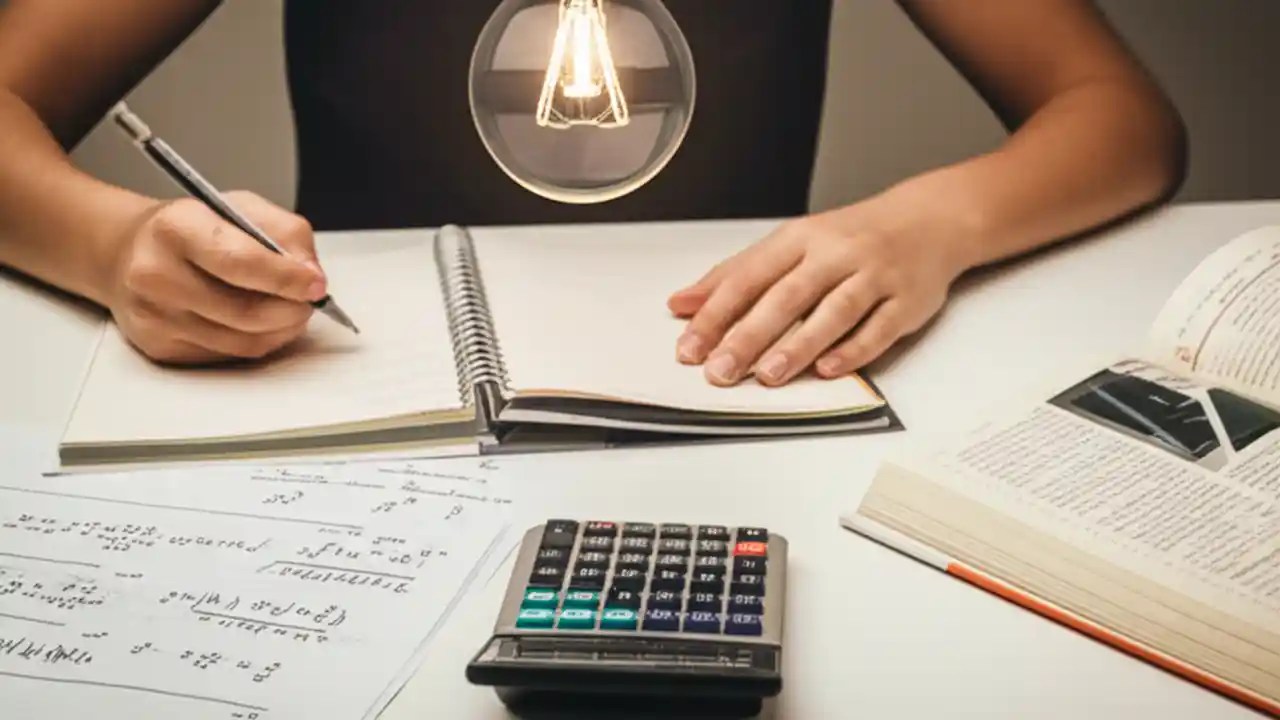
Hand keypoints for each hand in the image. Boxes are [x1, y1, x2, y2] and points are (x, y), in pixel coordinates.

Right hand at [104, 191, 325, 363]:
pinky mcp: (160, 347)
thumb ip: (285, 233)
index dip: (286, 278)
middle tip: (310, 301)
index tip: (316, 285)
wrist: (126, 253)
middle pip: (245, 311)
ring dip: (281, 330)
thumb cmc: (191, 230)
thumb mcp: (239, 208)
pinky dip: (257, 342)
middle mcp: (156, 274)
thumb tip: (311, 276)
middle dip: (292, 310)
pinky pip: (229, 356)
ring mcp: (155, 317)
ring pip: (242, 342)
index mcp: (176, 228)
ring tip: (290, 310)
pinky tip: (261, 324)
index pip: (240, 261)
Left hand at [667, 203, 970, 385]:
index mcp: (800, 238)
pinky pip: (879, 328)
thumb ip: (737, 274)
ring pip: (833, 312)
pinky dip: (854, 350)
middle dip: (749, 335)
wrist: (929, 220)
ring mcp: (874, 276)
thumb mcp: (791, 244)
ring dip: (799, 345)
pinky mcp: (907, 301)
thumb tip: (682, 303)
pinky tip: (829, 369)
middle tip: (720, 370)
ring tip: (768, 375)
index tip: (690, 346)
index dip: (716, 313)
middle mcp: (836, 254)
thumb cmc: (851, 237)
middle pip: (787, 296)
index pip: (749, 276)